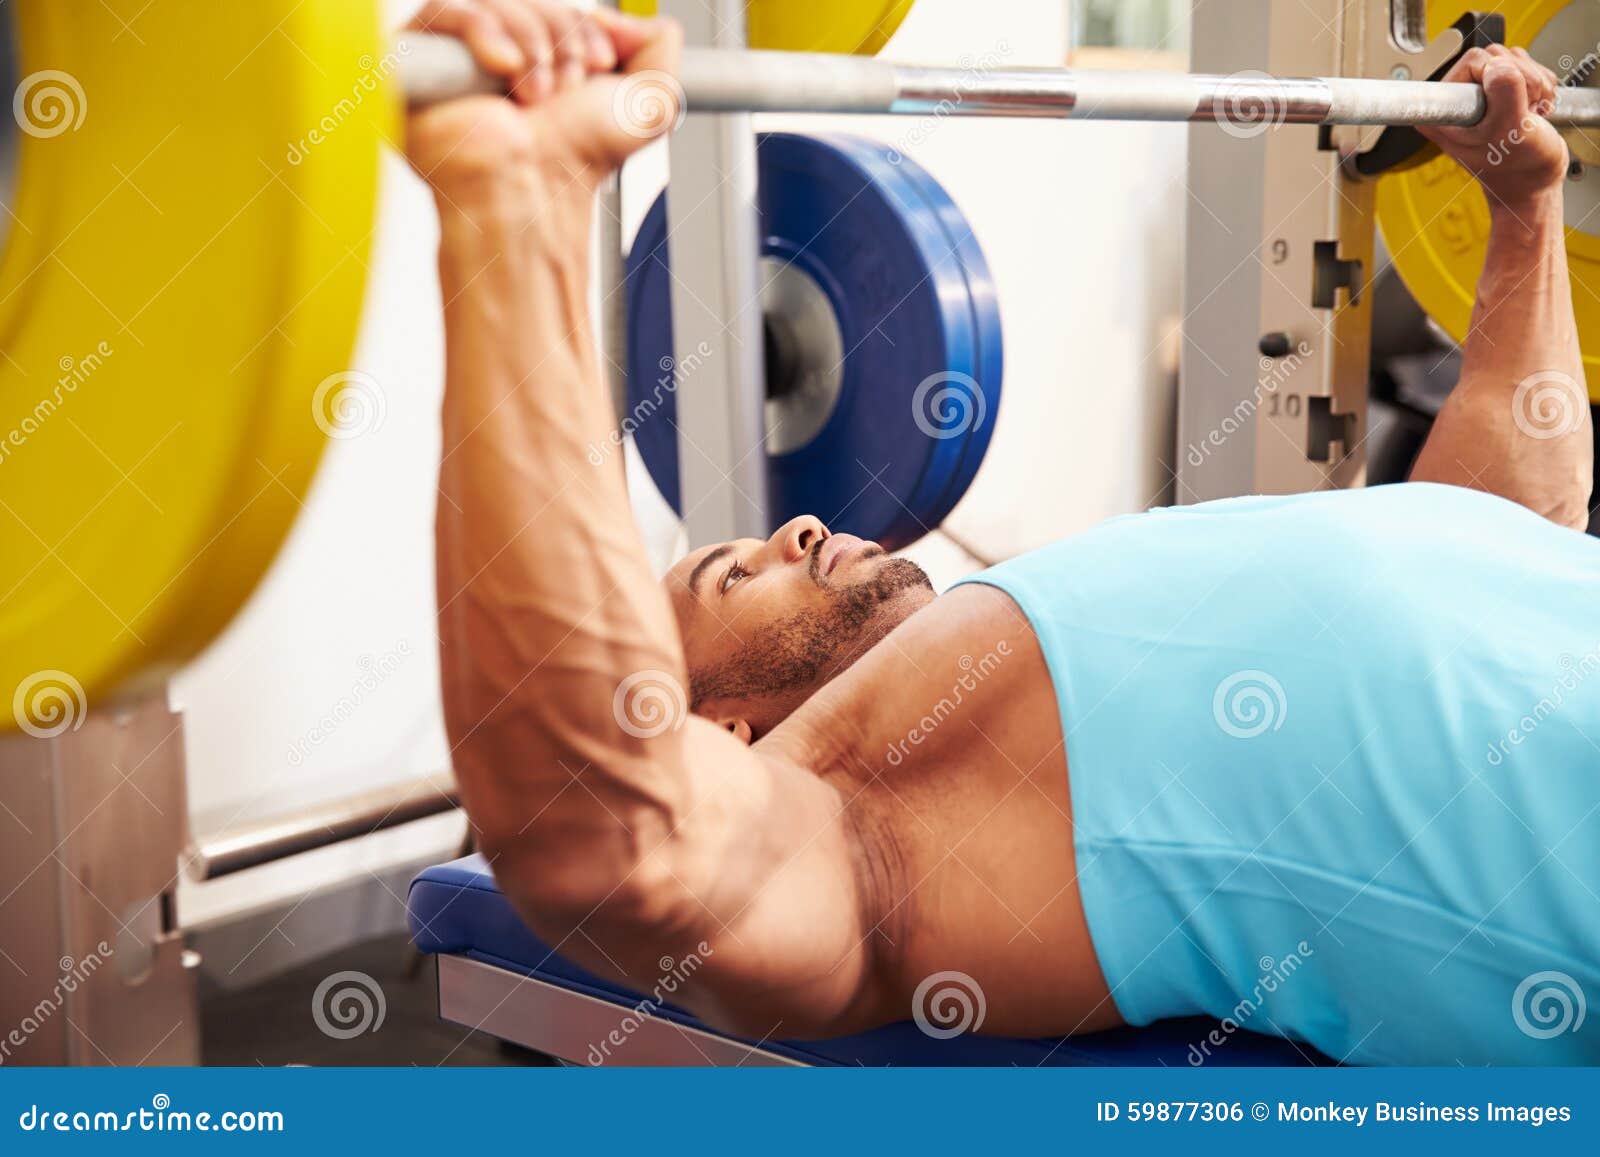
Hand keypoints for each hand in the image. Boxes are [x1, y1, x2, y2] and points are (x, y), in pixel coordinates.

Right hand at [405, 0, 681, 200]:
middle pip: (529, 0)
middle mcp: (502, 56)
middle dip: (560, 38)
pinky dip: (485, 33)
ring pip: (494, 2)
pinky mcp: (421, 59)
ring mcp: (460, 57)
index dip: (582, 27)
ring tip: (536, 96)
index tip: (598, 64)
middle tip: (566, 88)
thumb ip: (659, 50)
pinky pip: (448, 11)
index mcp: (544, 61)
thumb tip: (633, 21)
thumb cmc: (580, 158)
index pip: (557, 9)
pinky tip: (504, 69)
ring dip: (532, 46)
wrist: (535, 187)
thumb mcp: (651, 104)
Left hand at [1418, 45, 1567, 212]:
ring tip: (1528, 114)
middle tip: (1523, 111)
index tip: (1500, 106)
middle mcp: (1458, 99)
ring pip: (1514, 60)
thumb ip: (1503, 92)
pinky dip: (1541, 87)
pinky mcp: (1501, 91)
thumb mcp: (1510, 131)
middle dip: (1523, 81)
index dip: (1499, 75)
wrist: (1534, 180)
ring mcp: (1480, 94)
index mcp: (1444, 110)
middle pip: (1498, 56)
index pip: (1475, 60)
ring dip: (1534, 85)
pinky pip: (1527, 67)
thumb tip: (1498, 64)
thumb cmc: (1517, 167)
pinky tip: (1534, 110)